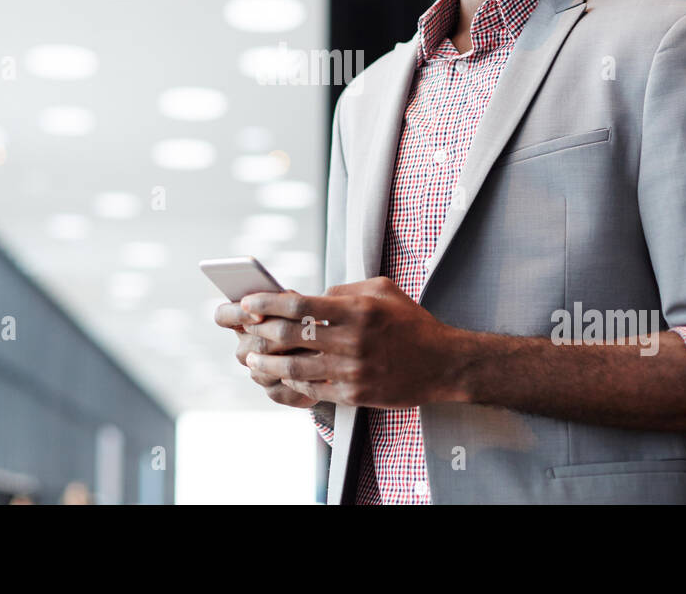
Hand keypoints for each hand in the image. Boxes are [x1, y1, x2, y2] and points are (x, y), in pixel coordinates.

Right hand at [213, 298, 317, 407]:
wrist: (330, 356)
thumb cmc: (310, 323)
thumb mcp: (301, 306)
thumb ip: (287, 302)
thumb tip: (285, 300)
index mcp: (244, 321)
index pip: (224, 315)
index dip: (237, 315)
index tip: (258, 315)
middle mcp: (245, 348)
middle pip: (250, 345)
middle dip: (278, 337)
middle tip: (305, 330)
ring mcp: (257, 371)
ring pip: (265, 368)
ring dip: (292, 358)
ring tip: (317, 350)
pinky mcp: (275, 392)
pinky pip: (281, 389)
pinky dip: (301, 380)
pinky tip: (318, 372)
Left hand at [239, 277, 468, 407]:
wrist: (444, 364)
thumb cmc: (411, 322)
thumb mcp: (382, 290)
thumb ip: (343, 291)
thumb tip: (306, 297)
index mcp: (357, 310)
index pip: (299, 305)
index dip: (267, 303)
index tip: (247, 301)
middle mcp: (353, 340)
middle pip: (290, 337)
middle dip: (259, 332)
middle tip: (242, 329)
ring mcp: (353, 371)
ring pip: (295, 368)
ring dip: (267, 364)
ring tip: (251, 359)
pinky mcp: (356, 395)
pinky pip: (312, 390)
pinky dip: (290, 383)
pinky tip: (279, 377)